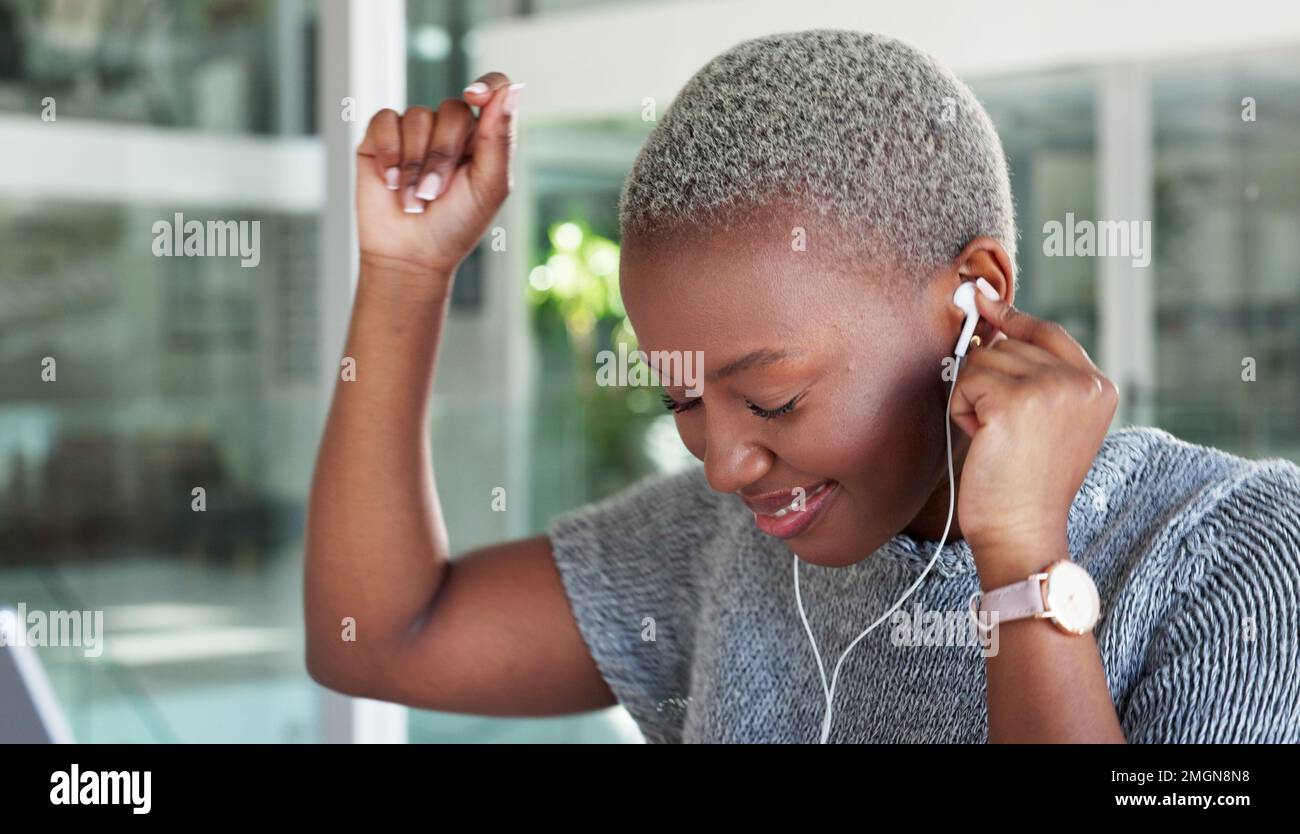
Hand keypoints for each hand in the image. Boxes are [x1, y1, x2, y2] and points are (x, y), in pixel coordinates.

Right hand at [356, 73, 521, 279]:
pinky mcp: (381, 136)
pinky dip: (389, 153)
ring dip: (414, 165)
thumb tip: (513, 89)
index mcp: (485, 137)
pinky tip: (391, 182)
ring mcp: (415, 130)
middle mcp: (450, 128)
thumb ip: (500, 139)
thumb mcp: (488, 187)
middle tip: (434, 194)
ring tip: (412, 199)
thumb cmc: (455, 225)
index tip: (474, 97)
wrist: (409, 254)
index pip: (495, 88)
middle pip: (452, 109)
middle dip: (442, 156)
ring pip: (417, 117)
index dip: (487, 85)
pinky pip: (385, 120)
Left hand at [950, 280, 1119, 573]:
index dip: (1013, 317)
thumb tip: (989, 329)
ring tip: (994, 437)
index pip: (1048, 332)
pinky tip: (982, 439)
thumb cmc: (1024, 483)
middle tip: (999, 429)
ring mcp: (1052, 387)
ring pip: (984, 360)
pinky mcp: (1016, 400)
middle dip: (989, 381)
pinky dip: (962, 409)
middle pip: (1010, 344)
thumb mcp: (1047, 421)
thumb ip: (1036, 377)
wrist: (1022, 529)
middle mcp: (1082, 381)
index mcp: (1098, 386)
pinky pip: (967, 381)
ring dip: (974, 397)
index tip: (984, 298)